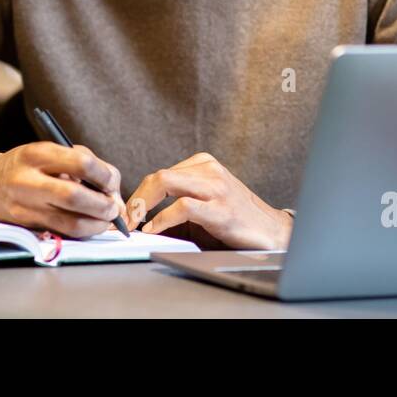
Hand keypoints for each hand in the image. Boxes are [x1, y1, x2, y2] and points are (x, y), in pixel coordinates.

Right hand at [0, 143, 123, 238]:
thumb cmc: (28, 165)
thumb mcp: (50, 151)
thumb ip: (83, 164)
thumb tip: (113, 192)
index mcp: (37, 153)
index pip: (81, 163)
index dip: (104, 175)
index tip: (112, 182)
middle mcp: (28, 180)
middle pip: (74, 196)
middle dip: (102, 204)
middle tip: (113, 207)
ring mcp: (25, 206)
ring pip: (70, 221)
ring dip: (96, 224)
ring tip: (105, 219)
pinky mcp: (27, 225)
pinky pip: (63, 232)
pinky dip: (83, 231)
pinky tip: (90, 225)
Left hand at [124, 152, 292, 249]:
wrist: (272, 232)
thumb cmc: (235, 221)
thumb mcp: (201, 209)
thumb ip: (173, 210)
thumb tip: (138, 223)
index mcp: (203, 164)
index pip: (160, 174)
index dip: (138, 195)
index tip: (126, 213)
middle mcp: (209, 170)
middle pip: (159, 176)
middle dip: (136, 199)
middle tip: (125, 219)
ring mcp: (216, 187)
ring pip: (166, 183)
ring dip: (143, 206)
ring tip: (135, 223)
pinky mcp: (221, 209)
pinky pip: (183, 207)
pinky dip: (163, 218)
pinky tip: (154, 228)